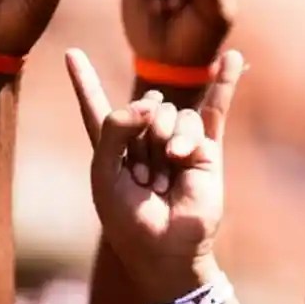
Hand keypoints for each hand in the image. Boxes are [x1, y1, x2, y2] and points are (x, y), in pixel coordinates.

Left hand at [66, 48, 244, 303]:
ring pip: (174, 113)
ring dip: (169, 144)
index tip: (70, 53)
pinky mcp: (207, 149)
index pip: (95, 105)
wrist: (168, 250)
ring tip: (168, 177)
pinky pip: (216, 109)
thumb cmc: (129, 220)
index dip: (83, 80)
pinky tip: (234, 58)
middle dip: (144, 135)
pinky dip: (226, 82)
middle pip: (145, 105)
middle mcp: (146, 138)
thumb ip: (115, 130)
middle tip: (145, 178)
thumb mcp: (104, 176)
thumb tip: (153, 98)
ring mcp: (178, 141)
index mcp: (113, 146)